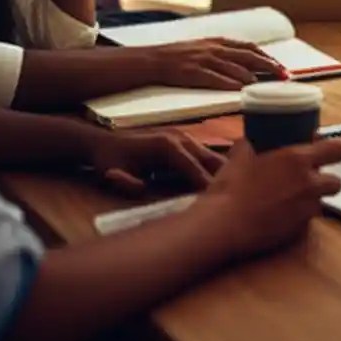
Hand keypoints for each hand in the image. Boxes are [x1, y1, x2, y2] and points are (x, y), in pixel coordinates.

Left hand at [88, 129, 227, 195]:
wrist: (102, 143)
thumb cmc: (109, 160)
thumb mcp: (113, 173)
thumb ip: (127, 183)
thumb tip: (143, 188)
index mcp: (166, 146)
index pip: (195, 168)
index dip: (208, 185)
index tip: (223, 202)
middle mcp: (180, 138)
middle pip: (212, 158)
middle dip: (227, 178)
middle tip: (238, 199)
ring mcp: (184, 137)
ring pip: (212, 157)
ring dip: (224, 174)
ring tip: (236, 194)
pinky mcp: (184, 142)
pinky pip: (205, 156)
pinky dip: (215, 170)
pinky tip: (222, 185)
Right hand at [149, 38, 282, 89]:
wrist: (153, 60)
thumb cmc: (179, 57)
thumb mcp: (204, 48)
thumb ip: (224, 54)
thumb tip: (247, 63)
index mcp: (218, 42)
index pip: (250, 48)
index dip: (268, 57)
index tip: (281, 67)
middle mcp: (214, 49)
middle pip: (248, 56)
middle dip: (269, 67)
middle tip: (284, 77)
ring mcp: (204, 60)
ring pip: (234, 68)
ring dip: (253, 77)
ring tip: (266, 85)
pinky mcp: (193, 72)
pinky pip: (215, 78)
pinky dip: (230, 84)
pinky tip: (241, 90)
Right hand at [198, 138, 340, 256]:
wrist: (223, 225)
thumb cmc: (229, 186)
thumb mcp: (240, 155)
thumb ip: (253, 145)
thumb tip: (252, 140)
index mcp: (297, 159)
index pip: (335, 150)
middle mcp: (309, 183)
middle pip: (335, 181)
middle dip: (327, 180)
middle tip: (312, 179)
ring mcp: (306, 208)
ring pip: (321, 202)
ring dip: (312, 199)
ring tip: (291, 199)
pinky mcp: (298, 230)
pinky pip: (306, 219)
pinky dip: (299, 216)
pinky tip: (280, 216)